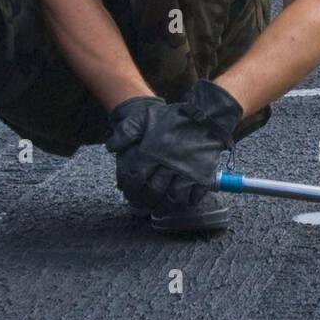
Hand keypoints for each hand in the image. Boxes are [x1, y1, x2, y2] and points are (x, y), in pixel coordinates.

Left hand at [104, 80, 242, 207]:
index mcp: (153, 153)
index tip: (129, 193)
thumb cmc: (176, 117)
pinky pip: (195, 196)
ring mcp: (188, 172)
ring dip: (166, 202)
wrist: (208, 115)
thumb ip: (126, 131)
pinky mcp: (204, 175)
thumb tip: (111, 147)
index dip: (130, 189)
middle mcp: (169, 165)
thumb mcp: (145, 117)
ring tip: (162, 204)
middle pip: (154, 191)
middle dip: (146, 199)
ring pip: (174, 197)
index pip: (136, 179)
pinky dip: (188, 201)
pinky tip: (183, 199)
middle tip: (144, 204)